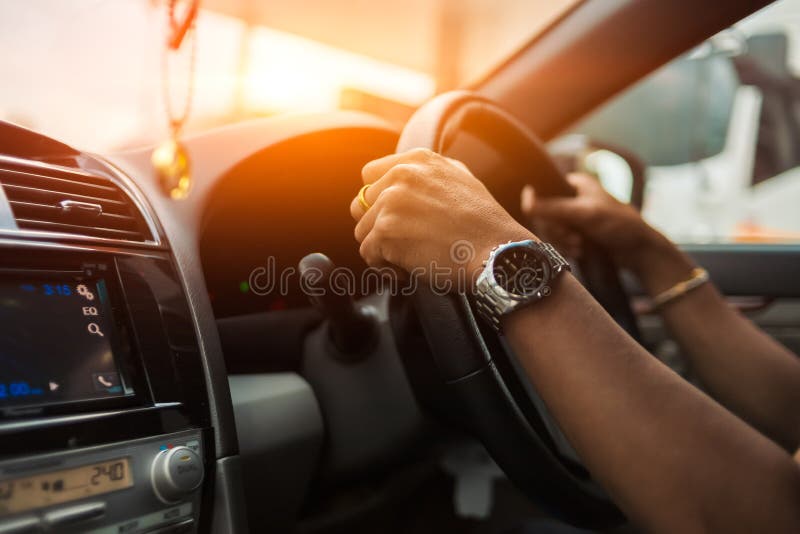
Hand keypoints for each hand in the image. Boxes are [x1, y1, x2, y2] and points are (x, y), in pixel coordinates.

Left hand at [350, 148, 533, 286]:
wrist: (496, 252)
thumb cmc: (483, 224)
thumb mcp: (461, 178)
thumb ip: (429, 172)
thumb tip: (405, 175)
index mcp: (417, 161)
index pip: (370, 175)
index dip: (379, 199)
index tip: (396, 216)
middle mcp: (401, 176)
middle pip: (362, 205)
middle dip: (379, 226)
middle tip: (404, 241)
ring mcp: (391, 203)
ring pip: (362, 231)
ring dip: (382, 248)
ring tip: (409, 256)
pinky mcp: (386, 232)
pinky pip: (368, 254)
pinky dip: (385, 267)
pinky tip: (408, 268)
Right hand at [523, 173, 693, 293]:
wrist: (641, 251)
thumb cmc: (619, 225)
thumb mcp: (584, 214)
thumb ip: (553, 208)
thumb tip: (526, 200)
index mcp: (575, 184)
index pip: (543, 193)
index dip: (544, 211)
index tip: (556, 223)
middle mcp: (574, 199)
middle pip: (545, 216)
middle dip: (557, 231)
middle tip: (573, 238)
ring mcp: (576, 218)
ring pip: (552, 231)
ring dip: (563, 242)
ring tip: (579, 247)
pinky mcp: (578, 234)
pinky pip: (560, 241)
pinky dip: (567, 248)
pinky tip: (580, 251)